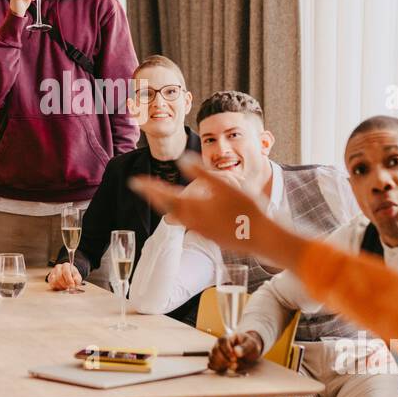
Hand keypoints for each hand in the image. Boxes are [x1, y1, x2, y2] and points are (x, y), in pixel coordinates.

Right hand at [47, 262, 83, 290]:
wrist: (67, 275)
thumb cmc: (72, 276)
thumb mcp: (77, 276)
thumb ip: (77, 279)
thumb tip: (75, 280)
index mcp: (66, 265)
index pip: (66, 272)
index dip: (69, 280)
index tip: (72, 286)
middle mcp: (58, 267)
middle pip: (59, 277)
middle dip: (65, 284)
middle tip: (69, 288)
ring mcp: (52, 272)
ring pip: (55, 281)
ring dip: (61, 286)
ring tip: (65, 287)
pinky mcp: (49, 277)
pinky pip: (52, 284)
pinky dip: (57, 287)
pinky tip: (61, 287)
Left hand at [130, 154, 307, 269]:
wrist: (262, 237)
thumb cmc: (246, 209)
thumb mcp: (224, 184)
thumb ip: (200, 172)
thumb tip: (181, 158)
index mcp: (193, 208)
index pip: (163, 195)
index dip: (148, 187)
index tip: (135, 181)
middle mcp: (192, 221)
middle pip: (166, 208)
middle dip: (154, 197)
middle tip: (142, 188)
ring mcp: (201, 231)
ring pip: (177, 217)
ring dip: (167, 206)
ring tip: (161, 199)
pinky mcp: (211, 236)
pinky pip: (190, 223)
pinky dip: (182, 214)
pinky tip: (188, 211)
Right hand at [209, 331, 264, 371]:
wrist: (249, 352)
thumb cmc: (250, 345)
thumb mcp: (251, 344)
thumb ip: (244, 348)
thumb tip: (236, 351)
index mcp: (228, 337)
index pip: (222, 341)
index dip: (227, 351)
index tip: (234, 359)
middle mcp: (220, 344)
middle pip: (215, 351)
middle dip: (225, 360)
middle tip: (235, 365)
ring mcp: (217, 352)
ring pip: (212, 358)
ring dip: (222, 365)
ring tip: (233, 366)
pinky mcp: (217, 360)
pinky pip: (212, 365)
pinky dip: (218, 368)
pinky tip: (226, 368)